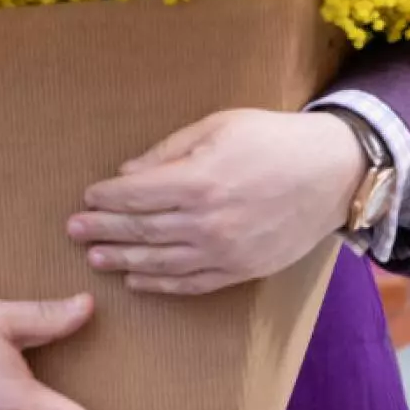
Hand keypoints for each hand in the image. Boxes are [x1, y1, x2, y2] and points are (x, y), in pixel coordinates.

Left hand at [67, 109, 367, 296]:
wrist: (334, 173)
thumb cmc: (275, 139)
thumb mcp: (220, 126)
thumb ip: (170, 151)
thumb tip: (128, 174)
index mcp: (200, 180)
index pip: (136, 195)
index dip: (107, 197)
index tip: (88, 196)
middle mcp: (208, 222)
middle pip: (142, 230)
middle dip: (103, 229)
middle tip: (74, 230)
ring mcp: (226, 251)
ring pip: (161, 262)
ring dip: (123, 260)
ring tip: (95, 257)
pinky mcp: (242, 270)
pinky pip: (192, 284)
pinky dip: (160, 284)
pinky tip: (137, 279)